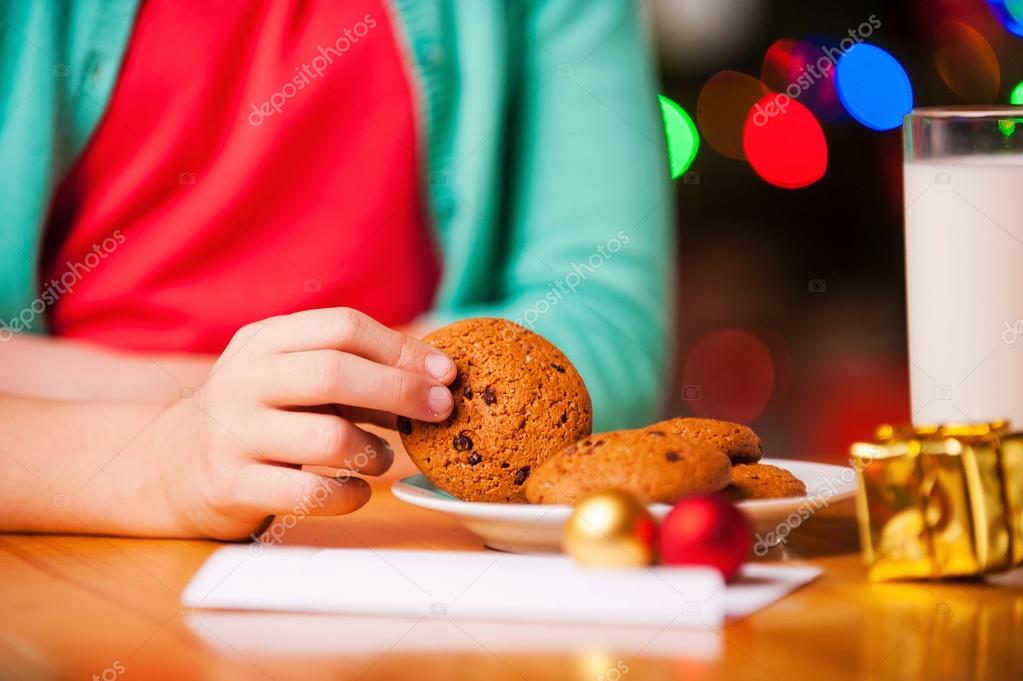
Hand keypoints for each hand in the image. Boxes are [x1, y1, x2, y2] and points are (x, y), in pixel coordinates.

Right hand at [154, 308, 455, 539]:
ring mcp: (233, 434)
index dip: (401, 348)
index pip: (342, 326)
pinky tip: (357, 490)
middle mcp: (243, 379)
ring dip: (374, 451)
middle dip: (400, 390)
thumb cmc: (262, 414)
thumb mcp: (293, 376)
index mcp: (264, 340)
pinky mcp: (232, 486)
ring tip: (382, 457)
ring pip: (326, 438)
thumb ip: (355, 370)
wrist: (171, 465)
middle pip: (335, 373)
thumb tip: (439, 374)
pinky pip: (310, 494)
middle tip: (442, 409)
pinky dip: (350, 495)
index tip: (446, 371)